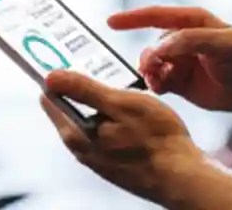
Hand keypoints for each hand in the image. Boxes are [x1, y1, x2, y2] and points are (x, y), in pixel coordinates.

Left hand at [40, 70, 206, 204]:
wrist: (181, 176)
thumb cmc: (155, 138)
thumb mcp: (120, 103)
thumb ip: (84, 90)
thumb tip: (50, 77)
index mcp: (76, 134)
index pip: (50, 99)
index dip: (55, 76)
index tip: (63, 57)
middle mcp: (82, 148)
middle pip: (70, 109)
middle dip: (80, 86)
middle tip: (97, 63)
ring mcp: (99, 157)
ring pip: (91, 120)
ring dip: (101, 101)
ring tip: (119, 83)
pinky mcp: (116, 162)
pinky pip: (107, 131)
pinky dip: (114, 116)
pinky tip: (131, 111)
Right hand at [108, 6, 231, 113]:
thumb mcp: (222, 44)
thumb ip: (190, 40)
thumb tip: (160, 47)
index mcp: (192, 22)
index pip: (156, 15)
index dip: (132, 18)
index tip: (110, 22)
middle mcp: (183, 39)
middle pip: (152, 45)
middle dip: (149, 57)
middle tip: (154, 69)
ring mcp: (180, 61)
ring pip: (151, 65)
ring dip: (151, 73)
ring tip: (160, 82)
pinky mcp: (180, 82)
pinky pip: (157, 81)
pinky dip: (155, 85)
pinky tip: (162, 89)